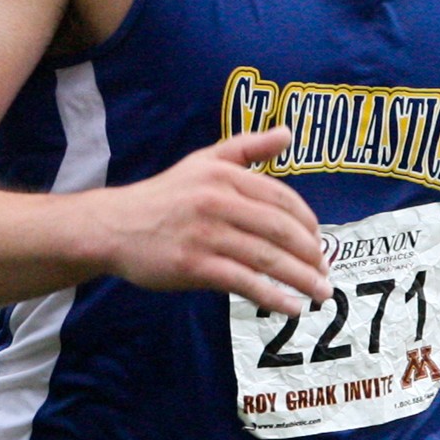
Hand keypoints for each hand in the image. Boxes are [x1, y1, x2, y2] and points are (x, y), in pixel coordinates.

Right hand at [96, 126, 330, 313]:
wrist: (114, 226)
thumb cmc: (165, 196)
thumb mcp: (203, 161)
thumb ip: (247, 147)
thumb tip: (288, 133)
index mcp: (224, 174)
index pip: (280, 197)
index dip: (306, 221)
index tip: (319, 241)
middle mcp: (216, 200)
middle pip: (279, 229)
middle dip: (310, 254)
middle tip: (325, 272)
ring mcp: (205, 234)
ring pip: (266, 258)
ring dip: (301, 279)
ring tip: (320, 294)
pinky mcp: (193, 265)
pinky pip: (244, 283)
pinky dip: (273, 297)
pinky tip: (291, 307)